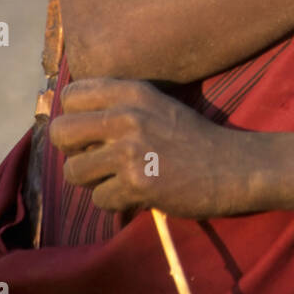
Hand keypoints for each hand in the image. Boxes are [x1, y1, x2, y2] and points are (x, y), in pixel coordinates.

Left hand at [49, 78, 255, 216]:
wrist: (232, 166)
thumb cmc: (191, 138)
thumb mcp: (155, 105)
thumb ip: (116, 106)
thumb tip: (66, 123)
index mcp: (130, 90)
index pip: (70, 95)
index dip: (74, 116)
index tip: (92, 132)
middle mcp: (127, 114)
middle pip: (60, 132)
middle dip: (73, 152)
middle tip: (97, 160)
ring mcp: (131, 149)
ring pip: (73, 172)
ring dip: (93, 182)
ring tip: (120, 179)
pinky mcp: (137, 182)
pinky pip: (100, 200)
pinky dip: (117, 203)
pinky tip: (140, 194)